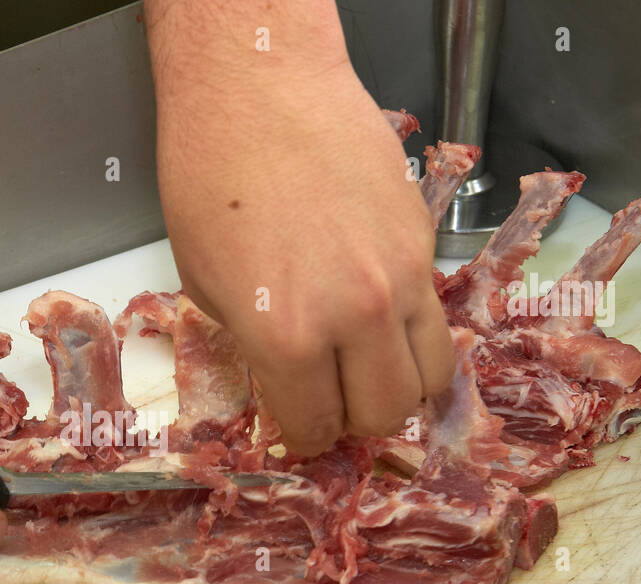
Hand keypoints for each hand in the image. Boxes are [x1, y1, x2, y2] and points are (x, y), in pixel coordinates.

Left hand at [146, 0, 454, 454]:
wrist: (260, 87)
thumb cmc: (209, 175)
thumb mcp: (205, 282)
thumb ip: (254, 345)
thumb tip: (283, 380)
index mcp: (288, 336)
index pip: (316, 427)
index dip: (303, 438)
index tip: (297, 430)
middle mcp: (356, 316)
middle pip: (386, 415)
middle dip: (355, 421)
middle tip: (331, 402)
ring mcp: (401, 278)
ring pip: (431, 377)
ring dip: (398, 388)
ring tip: (366, 371)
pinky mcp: (424, 242)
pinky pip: (435, 318)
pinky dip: (413, 337)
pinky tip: (380, 321)